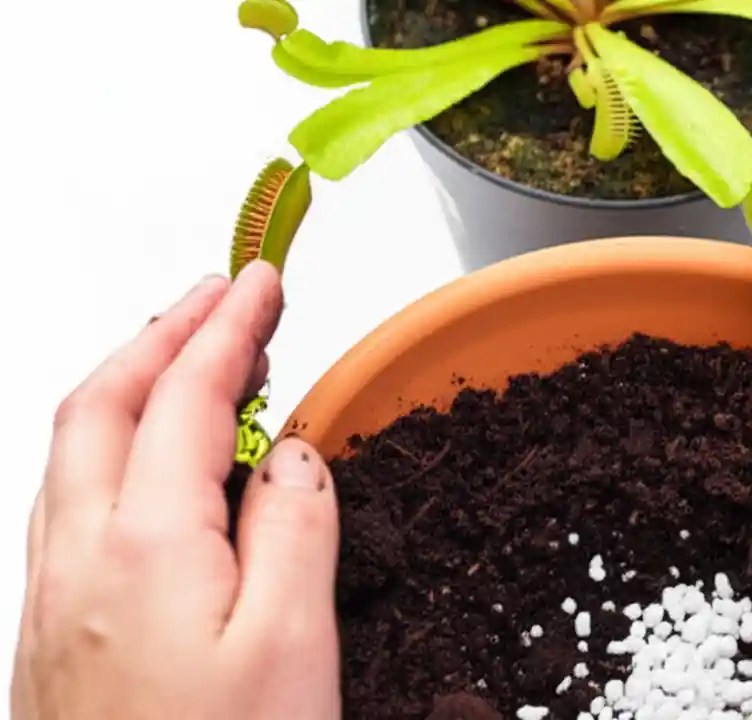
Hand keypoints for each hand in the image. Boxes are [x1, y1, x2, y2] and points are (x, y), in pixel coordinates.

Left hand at [12, 262, 340, 719]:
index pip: (187, 395)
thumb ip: (294, 528)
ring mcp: (53, 595)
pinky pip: (66, 499)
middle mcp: (80, 557)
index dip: (228, 325)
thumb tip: (292, 451)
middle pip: (104, 401)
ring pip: (73, 447)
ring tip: (184, 354)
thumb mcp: (292, 647)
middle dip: (164, 330)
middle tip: (221, 293)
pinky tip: (140, 465)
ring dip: (129, 379)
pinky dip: (107, 442)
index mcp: (146, 546)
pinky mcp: (50, 633)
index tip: (263, 277)